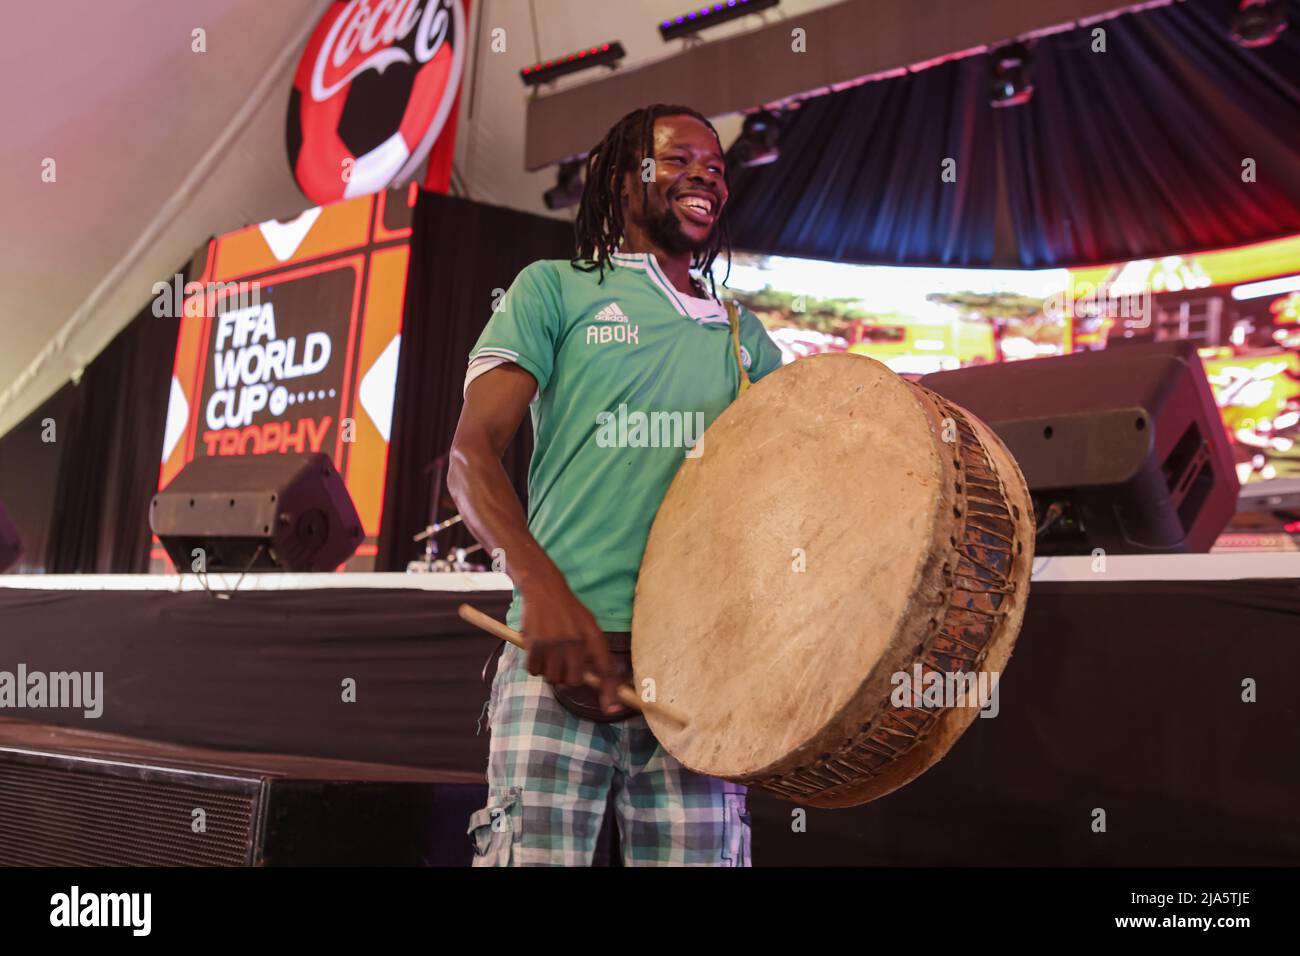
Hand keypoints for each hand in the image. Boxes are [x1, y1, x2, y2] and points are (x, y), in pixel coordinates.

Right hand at [519, 580, 620, 714]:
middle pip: (574, 681)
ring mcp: (555, 644)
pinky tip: (537, 651)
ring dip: (550, 672)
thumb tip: (597, 682)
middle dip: (568, 679)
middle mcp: (576, 642)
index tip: (611, 709)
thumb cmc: (568, 610)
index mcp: (594, 637)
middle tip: (563, 666)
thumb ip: (592, 651)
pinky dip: (534, 666)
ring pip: (553, 678)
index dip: (610, 692)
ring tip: (550, 655)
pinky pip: (534, 671)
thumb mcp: (588, 625)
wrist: (545, 588)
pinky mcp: (535, 644)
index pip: (606, 670)